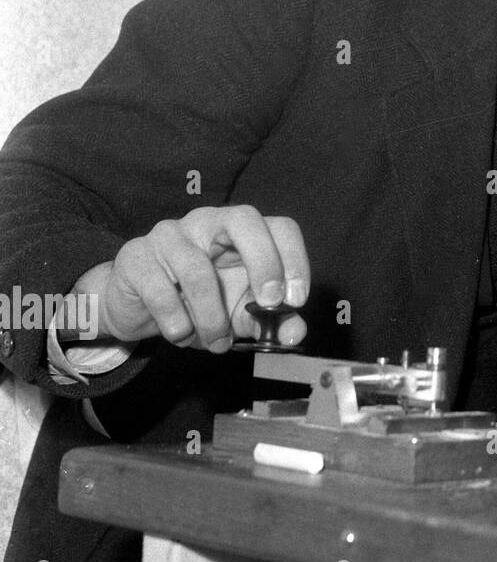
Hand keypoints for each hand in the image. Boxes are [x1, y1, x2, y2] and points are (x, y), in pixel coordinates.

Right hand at [95, 206, 309, 353]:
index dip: (294, 259)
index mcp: (241, 231)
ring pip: (198, 269)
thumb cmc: (197, 304)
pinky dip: (176, 321)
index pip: (279, 226)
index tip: (295, 300)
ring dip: (212, 316)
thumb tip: (296, 333)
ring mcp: (169, 234)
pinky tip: (180, 333)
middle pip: (244, 219)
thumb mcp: (239, 315)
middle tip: (268, 305)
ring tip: (216, 342)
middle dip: (264, 262)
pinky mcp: (135, 256)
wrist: (138, 310)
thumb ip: (268, 322)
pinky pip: (159, 289)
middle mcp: (207, 221)